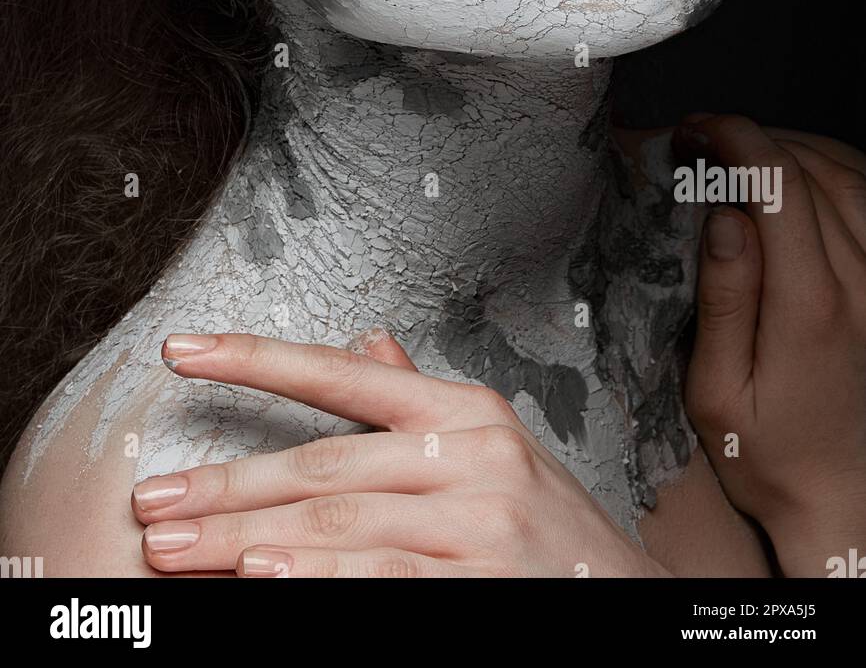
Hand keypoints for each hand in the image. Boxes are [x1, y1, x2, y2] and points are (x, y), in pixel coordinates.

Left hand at [132, 328, 671, 577]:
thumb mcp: (493, 449)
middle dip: (227, 486)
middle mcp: (471, 453)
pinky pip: (380, 579)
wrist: (632, 602)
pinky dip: (316, 582)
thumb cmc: (548, 528)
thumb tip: (367, 346)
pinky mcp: (479, 585)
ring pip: (336, 526)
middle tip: (153, 501)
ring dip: (244, 540)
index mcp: (463, 410)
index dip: (256, 359)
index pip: (341, 376)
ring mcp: (478, 521)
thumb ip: (420, 400)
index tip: (183, 351)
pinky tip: (261, 578)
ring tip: (175, 548)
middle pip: (322, 466)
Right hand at [676, 114, 865, 575]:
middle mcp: (859, 283)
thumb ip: (723, 301)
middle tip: (698, 139)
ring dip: (787, 146)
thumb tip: (723, 219)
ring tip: (736, 150)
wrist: (841, 495)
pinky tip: (790, 170)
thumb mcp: (715, 393)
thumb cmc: (764, 452)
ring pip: (844, 172)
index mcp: (809, 306)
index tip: (693, 130)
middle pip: (809, 168)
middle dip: (750, 137)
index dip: (734, 138)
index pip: (780, 185)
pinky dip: (828, 165)